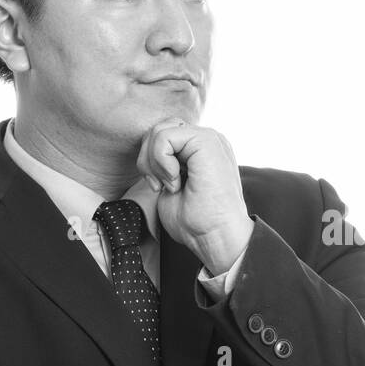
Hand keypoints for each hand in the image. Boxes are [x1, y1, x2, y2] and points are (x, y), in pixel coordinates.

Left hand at [135, 117, 252, 273]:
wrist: (218, 237)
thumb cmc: (198, 223)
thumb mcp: (171, 186)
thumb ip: (163, 164)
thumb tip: (147, 152)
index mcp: (202, 151)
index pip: (163, 135)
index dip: (150, 159)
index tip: (157, 187)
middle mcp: (208, 140)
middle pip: (159, 128)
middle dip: (146, 158)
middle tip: (157, 186)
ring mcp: (209, 138)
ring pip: (159, 130)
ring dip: (153, 161)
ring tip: (168, 184)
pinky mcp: (207, 141)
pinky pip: (164, 136)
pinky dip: (160, 161)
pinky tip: (174, 180)